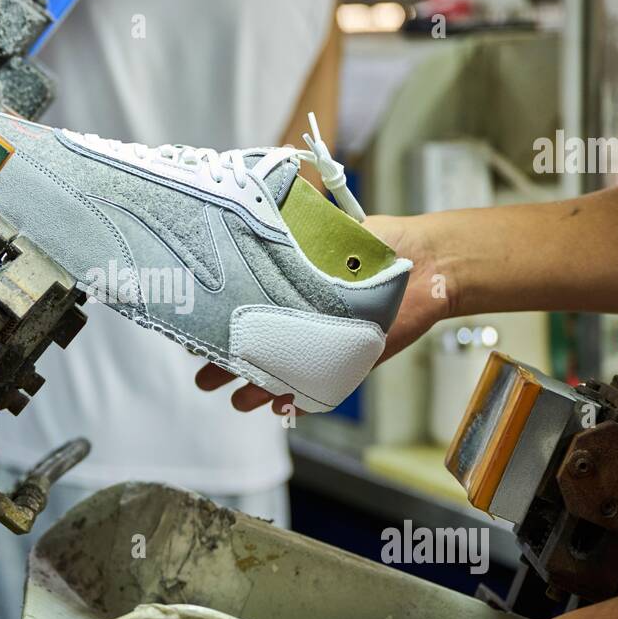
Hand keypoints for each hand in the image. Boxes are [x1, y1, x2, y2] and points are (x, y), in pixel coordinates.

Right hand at [195, 213, 453, 411]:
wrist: (422, 266)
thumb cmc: (370, 245)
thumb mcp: (317, 231)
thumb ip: (282, 232)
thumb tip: (243, 214)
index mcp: (281, 287)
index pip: (238, 311)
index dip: (216, 325)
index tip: (195, 335)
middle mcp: (295, 316)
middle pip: (250, 347)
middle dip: (225, 365)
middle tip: (204, 377)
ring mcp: (317, 342)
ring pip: (275, 373)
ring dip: (254, 388)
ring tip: (238, 399)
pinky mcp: (343, 362)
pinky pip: (312, 389)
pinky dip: (295, 401)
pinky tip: (279, 405)